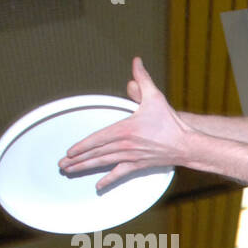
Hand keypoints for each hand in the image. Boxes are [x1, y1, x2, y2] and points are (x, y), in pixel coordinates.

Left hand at [58, 57, 191, 191]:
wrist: (186, 145)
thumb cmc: (170, 122)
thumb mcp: (155, 97)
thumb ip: (142, 79)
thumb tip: (136, 61)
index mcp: (125, 129)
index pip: (98, 139)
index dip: (82, 146)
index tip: (69, 152)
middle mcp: (125, 145)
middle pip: (97, 154)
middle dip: (78, 160)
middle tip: (61, 165)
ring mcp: (131, 157)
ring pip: (104, 163)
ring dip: (85, 168)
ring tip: (70, 172)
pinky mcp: (138, 165)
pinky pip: (120, 174)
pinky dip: (108, 181)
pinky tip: (97, 187)